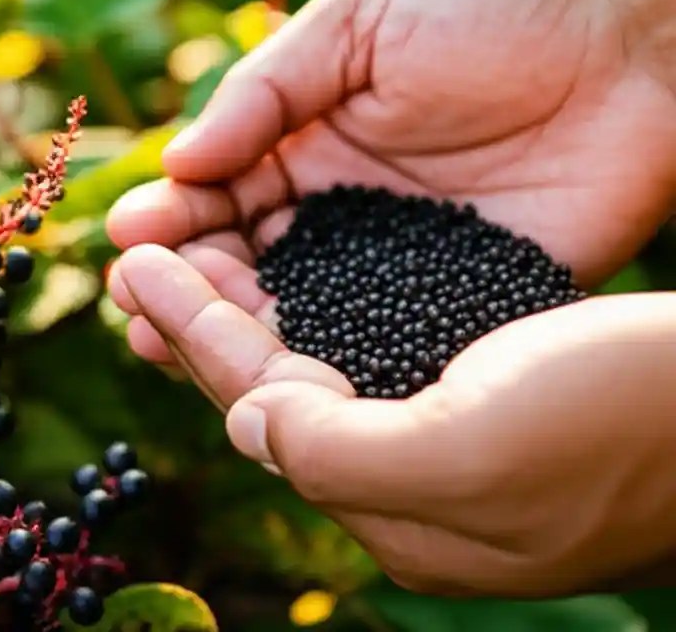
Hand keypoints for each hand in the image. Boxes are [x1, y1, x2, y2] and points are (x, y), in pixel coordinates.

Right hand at [106, 0, 675, 366]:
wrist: (636, 52)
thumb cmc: (495, 15)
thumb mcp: (363, 24)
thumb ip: (270, 89)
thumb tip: (180, 160)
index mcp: (305, 148)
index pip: (219, 194)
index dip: (172, 218)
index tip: (129, 239)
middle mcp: (337, 218)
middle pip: (240, 266)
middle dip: (183, 285)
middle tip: (136, 304)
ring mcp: (391, 271)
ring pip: (292, 317)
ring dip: (229, 336)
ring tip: (168, 349)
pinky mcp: (454, 311)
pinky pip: (377, 349)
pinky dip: (324, 368)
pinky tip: (277, 384)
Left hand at [111, 244, 675, 596]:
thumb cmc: (633, 420)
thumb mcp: (474, 451)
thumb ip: (337, 450)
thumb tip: (246, 419)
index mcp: (394, 510)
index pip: (259, 406)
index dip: (191, 327)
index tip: (134, 258)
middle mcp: (409, 487)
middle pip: (272, 390)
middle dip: (200, 319)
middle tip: (137, 251)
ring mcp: (448, 445)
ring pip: (313, 368)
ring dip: (247, 307)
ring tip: (188, 249)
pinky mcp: (484, 399)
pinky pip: (365, 351)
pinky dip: (313, 305)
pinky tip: (288, 271)